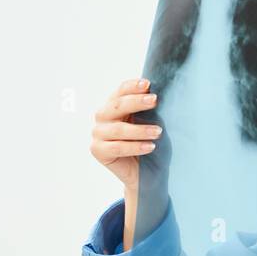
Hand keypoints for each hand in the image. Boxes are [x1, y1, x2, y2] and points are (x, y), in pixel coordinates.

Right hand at [89, 78, 164, 192]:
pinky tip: (150, 147)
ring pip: (118, 129)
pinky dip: (135, 146)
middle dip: (136, 102)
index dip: (132, 86)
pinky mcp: (98, 151)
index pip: (120, 91)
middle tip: (155, 101)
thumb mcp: (149, 122)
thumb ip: (148, 109)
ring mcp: (98, 134)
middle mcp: (103, 117)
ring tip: (158, 132)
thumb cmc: (148, 142)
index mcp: (114, 105)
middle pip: (116, 106)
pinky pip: (117, 147)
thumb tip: (157, 94)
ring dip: (140, 129)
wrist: (145, 171)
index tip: (148, 84)